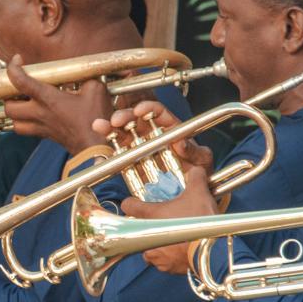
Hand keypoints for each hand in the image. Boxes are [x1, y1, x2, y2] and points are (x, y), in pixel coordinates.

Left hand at [2, 54, 112, 150]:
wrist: (96, 146)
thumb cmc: (95, 118)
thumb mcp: (94, 90)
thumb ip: (85, 78)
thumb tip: (82, 73)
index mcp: (48, 99)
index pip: (20, 82)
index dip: (13, 68)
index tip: (17, 59)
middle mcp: (39, 113)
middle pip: (9, 107)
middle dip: (8, 95)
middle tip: (18, 86)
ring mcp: (40, 127)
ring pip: (14, 121)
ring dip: (14, 110)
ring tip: (22, 100)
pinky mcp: (45, 135)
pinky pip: (24, 130)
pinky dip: (22, 122)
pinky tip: (32, 114)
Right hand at [91, 100, 213, 170]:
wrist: (190, 193)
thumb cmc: (199, 171)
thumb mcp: (203, 160)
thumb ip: (195, 151)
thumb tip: (181, 143)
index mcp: (171, 128)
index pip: (158, 112)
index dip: (147, 108)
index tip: (139, 111)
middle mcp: (154, 134)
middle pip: (136, 120)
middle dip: (124, 117)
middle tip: (115, 121)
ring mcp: (141, 147)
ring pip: (123, 133)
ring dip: (110, 128)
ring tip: (100, 126)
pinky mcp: (132, 162)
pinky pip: (119, 154)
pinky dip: (109, 150)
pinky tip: (101, 147)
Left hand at [120, 166, 215, 274]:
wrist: (212, 251)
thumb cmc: (202, 221)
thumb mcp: (200, 192)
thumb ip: (195, 177)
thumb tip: (196, 170)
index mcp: (151, 216)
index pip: (129, 206)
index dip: (131, 203)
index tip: (134, 202)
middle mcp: (148, 237)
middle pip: (139, 229)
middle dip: (149, 226)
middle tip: (164, 222)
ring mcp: (156, 255)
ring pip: (149, 249)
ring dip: (157, 244)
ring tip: (172, 239)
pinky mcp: (167, 268)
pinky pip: (162, 263)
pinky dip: (168, 258)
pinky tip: (180, 251)